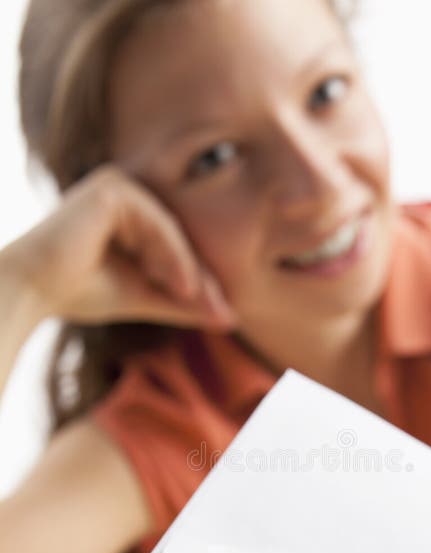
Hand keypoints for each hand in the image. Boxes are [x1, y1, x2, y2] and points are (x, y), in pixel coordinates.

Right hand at [0, 164, 237, 329]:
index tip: (224, 318)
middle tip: (224, 315)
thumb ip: (181, 303)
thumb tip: (228, 318)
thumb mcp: (142, 296)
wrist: (32, 289)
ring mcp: (118, 186)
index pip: (176, 249)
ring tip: (203, 305)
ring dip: (191, 273)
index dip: (201, 286)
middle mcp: (125, 192)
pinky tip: (185, 287)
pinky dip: (174, 258)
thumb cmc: (78, 292)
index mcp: (130, 213)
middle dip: (202, 283)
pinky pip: (157, 227)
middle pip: (177, 242)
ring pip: (171, 236)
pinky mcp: (113, 189)